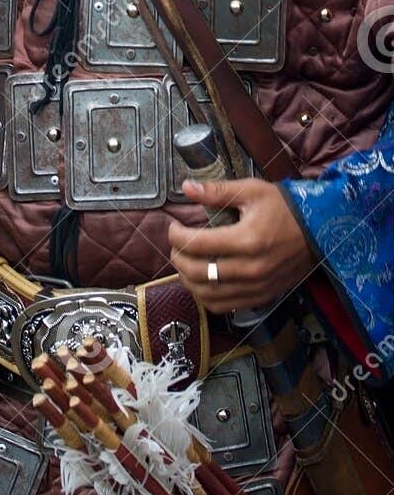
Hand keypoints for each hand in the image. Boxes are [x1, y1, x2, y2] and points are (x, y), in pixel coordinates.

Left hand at [167, 176, 315, 312]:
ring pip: (207, 294)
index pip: (196, 244)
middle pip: (197, 272)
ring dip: (188, 280)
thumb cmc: (286, 208)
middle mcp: (250, 268)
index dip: (176, 236)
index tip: (174, 228)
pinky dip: (206, 297)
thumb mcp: (252, 190)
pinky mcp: (262, 296)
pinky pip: (224, 306)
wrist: (320, 231)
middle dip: (178, 258)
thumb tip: (186, 188)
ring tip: (185, 263)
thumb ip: (217, 191)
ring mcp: (256, 286)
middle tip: (176, 245)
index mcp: (246, 240)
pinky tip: (202, 282)